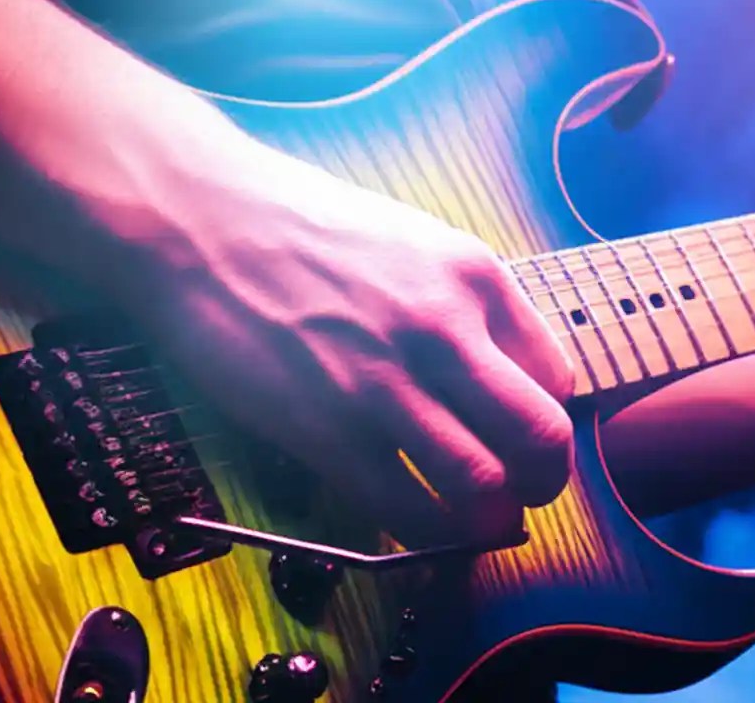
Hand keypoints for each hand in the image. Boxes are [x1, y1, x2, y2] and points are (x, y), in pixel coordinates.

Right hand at [117, 143, 574, 545]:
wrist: (197, 222)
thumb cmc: (301, 228)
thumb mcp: (413, 243)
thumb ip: (464, 306)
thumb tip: (498, 379)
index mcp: (476, 277)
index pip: (557, 378)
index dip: (544, 421)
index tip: (518, 437)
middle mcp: (446, 330)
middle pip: (541, 438)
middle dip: (543, 482)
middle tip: (520, 494)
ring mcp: (385, 384)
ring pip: (483, 487)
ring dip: (492, 520)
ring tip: (476, 520)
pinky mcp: (326, 432)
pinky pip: (405, 510)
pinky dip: (425, 533)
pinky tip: (416, 520)